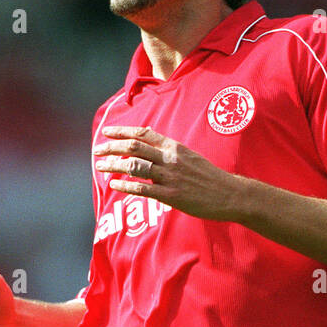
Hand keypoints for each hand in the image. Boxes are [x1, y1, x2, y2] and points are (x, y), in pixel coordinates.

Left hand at [93, 125, 238, 220]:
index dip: (122, 131)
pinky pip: (143, 188)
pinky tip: (114, 185)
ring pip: (135, 166)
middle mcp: (170, 158)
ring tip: (100, 167)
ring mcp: (170, 177)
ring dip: (114, 165)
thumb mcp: (191, 158)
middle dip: (112, 147)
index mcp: (174, 147)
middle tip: (97, 150)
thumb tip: (152, 154)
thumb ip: (171, 154)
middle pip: (134, 147)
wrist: (229, 193)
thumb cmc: (210, 177)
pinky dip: (126, 185)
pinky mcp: (171, 195)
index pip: (144, 134)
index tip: (107, 132)